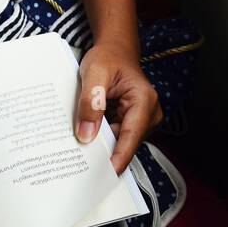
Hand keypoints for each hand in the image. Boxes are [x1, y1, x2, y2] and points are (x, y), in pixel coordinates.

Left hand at [75, 43, 162, 174]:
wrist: (115, 50)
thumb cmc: (108, 58)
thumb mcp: (95, 73)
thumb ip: (91, 103)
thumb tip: (86, 135)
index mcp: (144, 101)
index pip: (131, 136)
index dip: (118, 158)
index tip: (106, 175)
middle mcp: (148, 114)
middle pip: (125, 142)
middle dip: (104, 152)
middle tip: (79, 162)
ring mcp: (142, 120)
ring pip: (120, 141)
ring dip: (102, 144)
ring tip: (79, 146)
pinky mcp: (133, 122)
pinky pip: (116, 136)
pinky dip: (102, 137)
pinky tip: (87, 135)